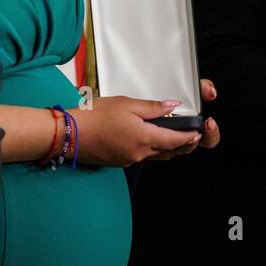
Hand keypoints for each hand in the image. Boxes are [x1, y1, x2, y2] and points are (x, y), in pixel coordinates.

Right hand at [73, 95, 205, 166]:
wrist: (68, 134)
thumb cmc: (94, 116)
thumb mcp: (126, 104)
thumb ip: (152, 107)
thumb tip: (172, 106)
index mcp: (144, 138)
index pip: (175, 140)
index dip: (188, 137)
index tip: (197, 133)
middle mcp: (139, 153)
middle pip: (167, 151)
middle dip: (181, 145)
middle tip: (191, 137)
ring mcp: (128, 160)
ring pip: (155, 156)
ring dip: (167, 149)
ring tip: (175, 139)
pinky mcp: (119, 161)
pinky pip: (141, 157)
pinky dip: (151, 150)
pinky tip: (149, 141)